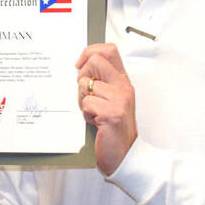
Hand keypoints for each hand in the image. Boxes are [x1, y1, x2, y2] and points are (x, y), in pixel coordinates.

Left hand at [76, 43, 136, 175]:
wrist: (124, 154)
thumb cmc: (113, 127)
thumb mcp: (110, 99)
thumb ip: (101, 82)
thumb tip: (82, 66)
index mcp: (123, 81)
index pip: (109, 50)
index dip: (90, 52)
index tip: (80, 64)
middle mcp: (124, 87)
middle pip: (95, 61)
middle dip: (82, 76)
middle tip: (86, 94)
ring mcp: (120, 100)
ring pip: (85, 85)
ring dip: (83, 101)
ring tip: (94, 113)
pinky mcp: (112, 114)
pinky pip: (87, 104)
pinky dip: (86, 114)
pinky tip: (96, 122)